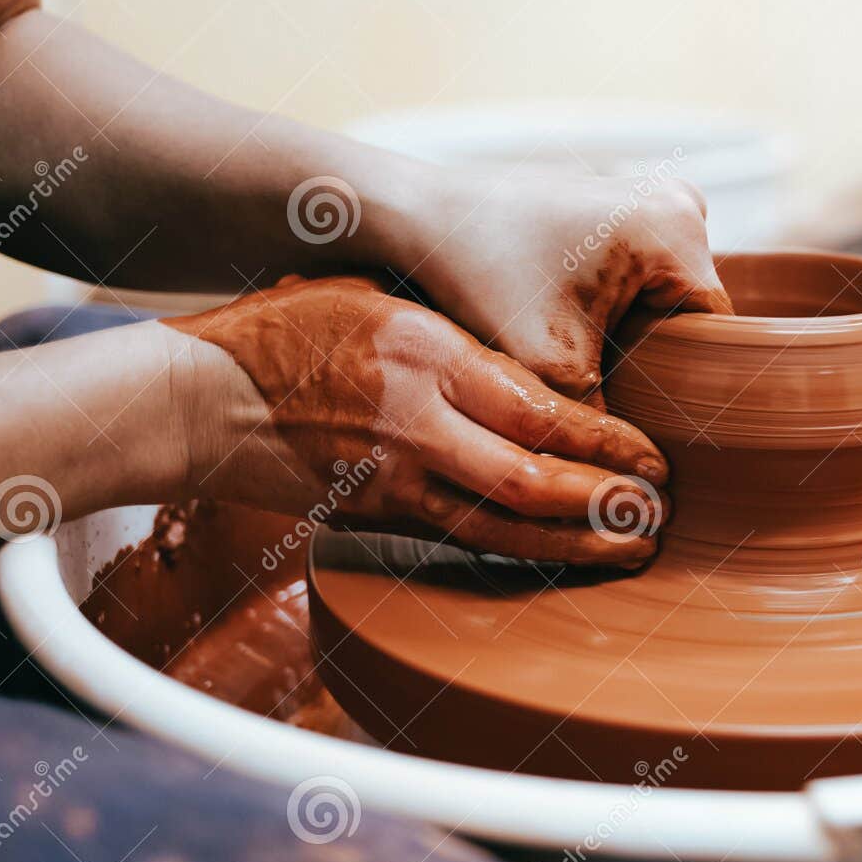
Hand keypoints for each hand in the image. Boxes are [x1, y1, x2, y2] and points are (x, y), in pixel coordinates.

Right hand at [164, 275, 668, 565]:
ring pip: (504, 525)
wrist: (200, 399)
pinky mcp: (375, 515)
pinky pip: (463, 541)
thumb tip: (535, 355)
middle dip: (608, 500)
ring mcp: (394, 475)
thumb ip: (456, 333)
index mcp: (427, 352)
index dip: (607, 441)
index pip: (539, 406)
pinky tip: (566, 560)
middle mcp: (417, 419)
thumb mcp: (381, 301)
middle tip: (661, 510)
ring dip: (577, 543)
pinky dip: (521, 555)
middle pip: (534, 476)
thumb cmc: (289, 332)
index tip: (654, 455)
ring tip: (637, 548)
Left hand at [386, 167, 731, 404]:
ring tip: (586, 366)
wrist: (419, 214)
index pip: (712, 341)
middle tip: (604, 400)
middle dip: (652, 364)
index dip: (678, 389)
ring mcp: (654, 197)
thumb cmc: (478, 276)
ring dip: (631, 339)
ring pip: (664, 304)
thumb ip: (601, 431)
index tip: (637, 422)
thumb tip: (641, 500)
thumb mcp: (548, 367)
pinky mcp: (624, 203)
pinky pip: (641, 277)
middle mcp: (680, 205)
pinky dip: (614, 309)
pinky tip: (573, 331)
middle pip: (690, 322)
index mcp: (679, 231)